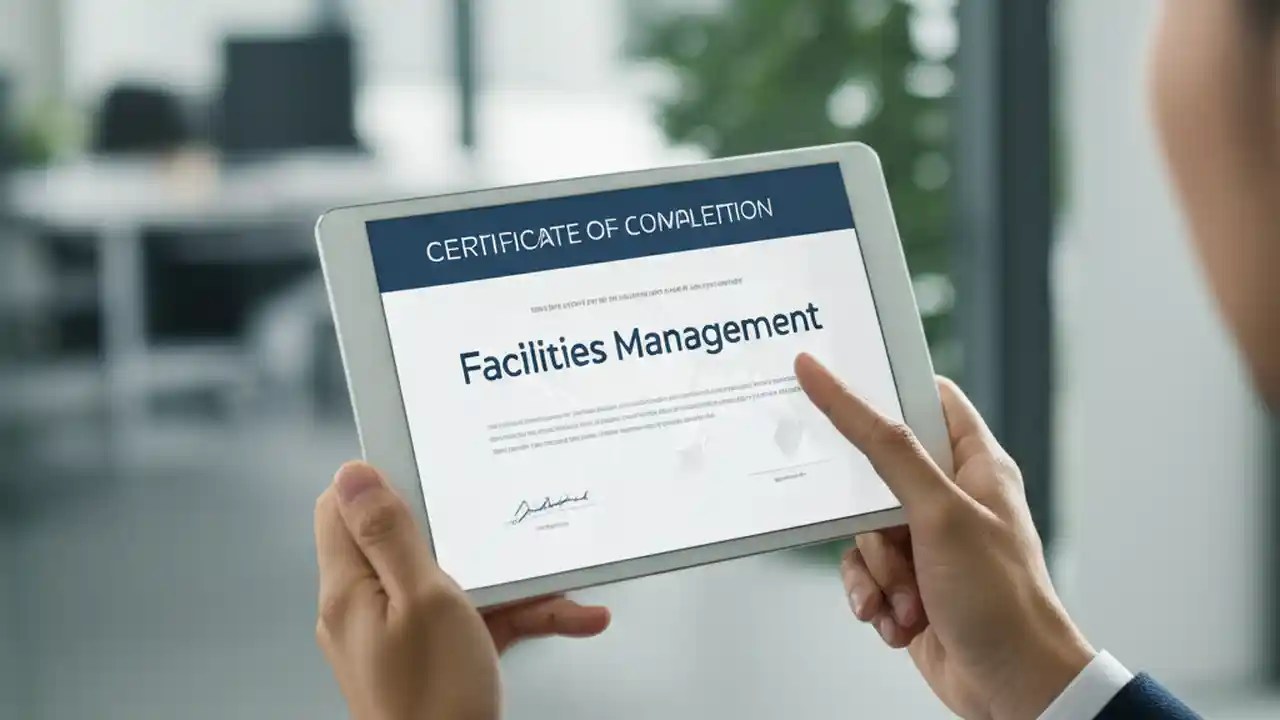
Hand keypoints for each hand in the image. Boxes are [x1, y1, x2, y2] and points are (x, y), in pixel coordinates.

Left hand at [314, 461, 609, 719]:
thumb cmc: (436, 702)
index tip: (429, 469)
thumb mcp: (424, 599)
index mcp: (350, 589)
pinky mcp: (435, 657)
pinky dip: (521, 616)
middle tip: (501, 523)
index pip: (341, 509)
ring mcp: (401, 635)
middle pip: (408, 541)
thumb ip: (390, 534)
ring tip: (560, 582)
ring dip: (512, 582)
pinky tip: (575, 617)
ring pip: (455, 582)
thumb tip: (353, 474)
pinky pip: (477, 619)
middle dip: (468, 532)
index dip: (381, 481)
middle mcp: (367, 609)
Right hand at [794, 354, 1093, 719]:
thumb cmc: (1001, 599)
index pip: (928, 399)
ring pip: (865, 531)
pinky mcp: (911, 584)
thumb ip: (885, 447)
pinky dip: (873, 597)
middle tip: (879, 530)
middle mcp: (952, 500)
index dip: (885, 388)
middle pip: (878, 472)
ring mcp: (930, 544)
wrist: (1014, 689)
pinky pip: (866, 573)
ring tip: (903, 594)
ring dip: (874, 569)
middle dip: (867, 517)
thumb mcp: (938, 512)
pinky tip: (898, 619)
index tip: (836, 381)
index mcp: (975, 465)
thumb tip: (832, 384)